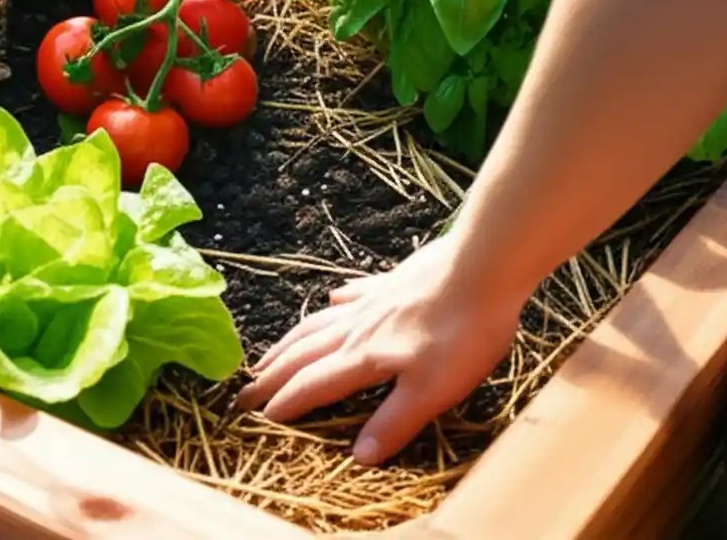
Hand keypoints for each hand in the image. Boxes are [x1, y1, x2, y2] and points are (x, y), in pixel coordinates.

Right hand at [235, 236, 529, 465]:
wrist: (482, 268)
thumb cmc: (462, 333)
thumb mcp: (432, 390)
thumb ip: (394, 422)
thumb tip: (358, 456)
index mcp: (362, 359)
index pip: (312, 385)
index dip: (284, 404)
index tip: (258, 418)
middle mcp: (356, 330)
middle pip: (303, 355)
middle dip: (271, 376)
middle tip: (244, 392)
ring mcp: (371, 303)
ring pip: (317, 325)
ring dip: (288, 344)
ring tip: (267, 356)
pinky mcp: (391, 283)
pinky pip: (353, 295)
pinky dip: (335, 303)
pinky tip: (332, 301)